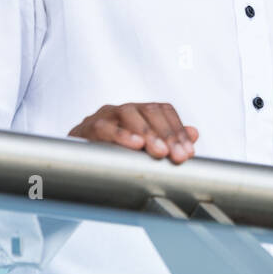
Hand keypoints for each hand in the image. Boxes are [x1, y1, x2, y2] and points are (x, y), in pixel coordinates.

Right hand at [68, 103, 198, 163]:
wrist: (77, 163)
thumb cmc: (114, 155)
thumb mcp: (143, 150)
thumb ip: (168, 140)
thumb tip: (195, 132)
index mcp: (140, 112)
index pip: (164, 111)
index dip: (178, 130)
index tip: (188, 153)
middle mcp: (124, 110)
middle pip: (150, 111)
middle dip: (167, 134)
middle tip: (178, 156)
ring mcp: (105, 116)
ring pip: (129, 114)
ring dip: (148, 133)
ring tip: (160, 152)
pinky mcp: (86, 128)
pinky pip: (104, 127)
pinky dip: (121, 135)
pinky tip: (134, 145)